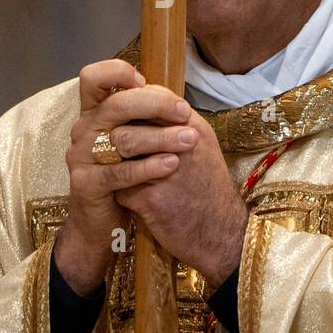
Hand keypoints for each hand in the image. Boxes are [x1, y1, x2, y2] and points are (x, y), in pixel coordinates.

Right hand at [56, 60, 201, 295]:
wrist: (102, 225)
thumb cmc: (124, 177)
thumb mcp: (133, 142)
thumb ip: (141, 118)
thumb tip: (171, 95)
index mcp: (93, 113)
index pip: (94, 77)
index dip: (119, 73)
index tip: (147, 83)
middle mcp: (82, 129)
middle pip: (115, 103)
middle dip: (155, 104)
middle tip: (185, 112)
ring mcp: (80, 156)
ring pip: (123, 138)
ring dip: (161, 137)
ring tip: (191, 140)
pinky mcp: (86, 183)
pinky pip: (121, 172)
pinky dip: (150, 167)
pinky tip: (172, 164)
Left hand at [112, 102, 247, 291]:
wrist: (223, 234)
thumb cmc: (208, 188)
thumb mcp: (202, 146)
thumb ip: (174, 123)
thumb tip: (141, 99)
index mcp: (193, 126)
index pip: (150, 98)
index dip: (129, 106)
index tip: (121, 119)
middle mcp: (182, 143)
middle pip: (129, 122)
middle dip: (114, 133)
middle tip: (109, 144)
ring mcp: (167, 171)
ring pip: (121, 147)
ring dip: (112, 158)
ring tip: (116, 168)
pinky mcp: (153, 200)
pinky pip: (121, 186)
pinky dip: (121, 192)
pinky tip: (128, 198)